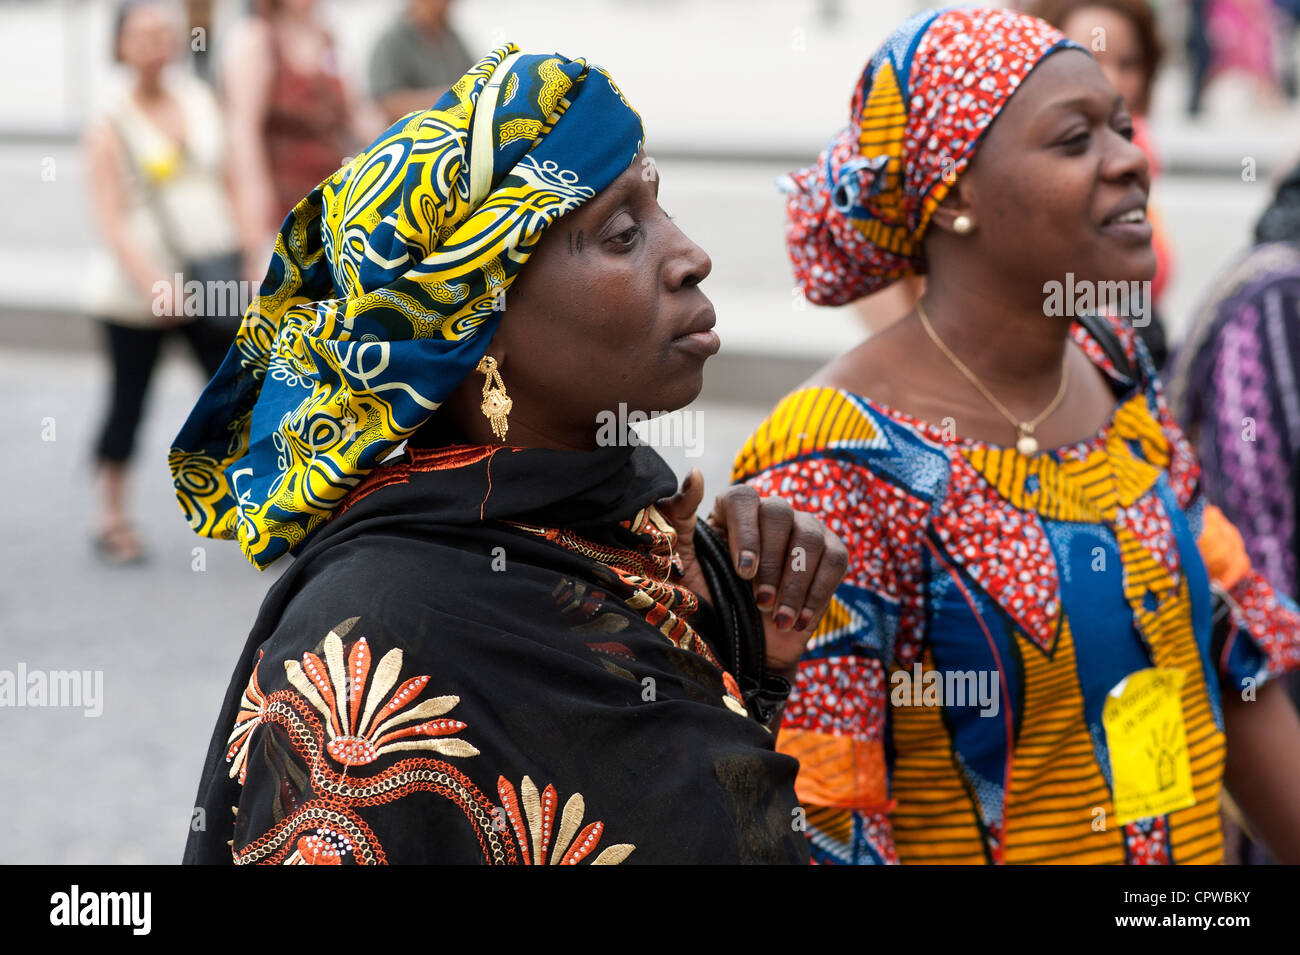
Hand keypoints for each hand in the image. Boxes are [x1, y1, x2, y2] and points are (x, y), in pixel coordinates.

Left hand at [658, 470, 848, 675]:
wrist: (740, 644)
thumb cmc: (708, 598)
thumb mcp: (682, 560)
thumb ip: (677, 515)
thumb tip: (695, 473)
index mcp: (734, 509)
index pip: (743, 499)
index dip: (746, 533)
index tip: (744, 571)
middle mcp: (772, 513)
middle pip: (780, 514)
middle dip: (772, 564)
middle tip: (761, 601)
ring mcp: (805, 530)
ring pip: (809, 538)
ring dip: (794, 584)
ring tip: (778, 616)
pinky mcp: (832, 554)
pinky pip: (835, 561)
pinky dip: (818, 594)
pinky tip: (799, 620)